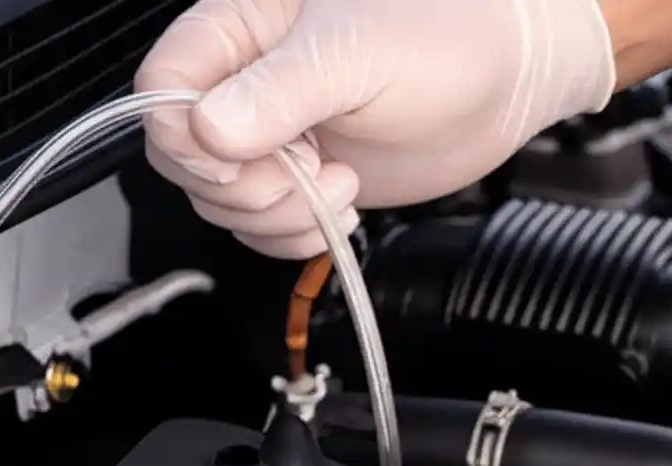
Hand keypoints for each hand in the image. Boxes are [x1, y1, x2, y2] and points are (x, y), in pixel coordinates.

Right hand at [136, 0, 615, 258]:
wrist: (508, 78)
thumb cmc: (448, 37)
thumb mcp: (358, 54)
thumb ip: (280, 91)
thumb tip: (210, 131)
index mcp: (242, 26)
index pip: (163, 86)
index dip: (186, 136)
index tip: (240, 161)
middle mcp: (246, 80)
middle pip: (182, 154)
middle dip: (239, 186)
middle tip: (304, 174)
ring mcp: (272, 132)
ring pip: (220, 198)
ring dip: (273, 214)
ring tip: (336, 183)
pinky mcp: (301, 175)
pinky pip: (260, 223)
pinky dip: (291, 233)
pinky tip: (338, 204)